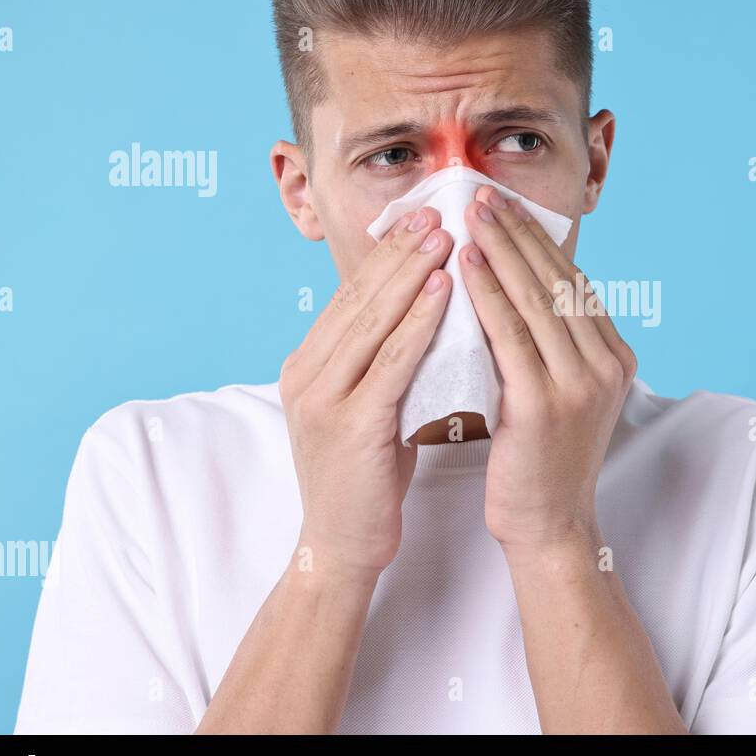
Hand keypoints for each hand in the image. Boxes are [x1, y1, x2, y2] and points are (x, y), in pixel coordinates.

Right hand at [278, 208, 452, 580]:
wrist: (341, 546)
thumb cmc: (366, 477)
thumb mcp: (369, 406)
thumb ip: (384, 362)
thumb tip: (427, 313)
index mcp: (308, 364)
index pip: (353, 294)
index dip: (389, 253)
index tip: (424, 217)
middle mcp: (307, 372)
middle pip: (360, 296)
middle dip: (402, 249)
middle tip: (440, 209)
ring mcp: (323, 397)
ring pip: (373, 319)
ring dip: (413, 271)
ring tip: (448, 234)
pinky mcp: (350, 424)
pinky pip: (391, 361)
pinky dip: (419, 321)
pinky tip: (445, 292)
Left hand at [460, 185, 636, 550]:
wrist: (549, 526)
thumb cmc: (542, 460)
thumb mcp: (559, 392)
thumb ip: (550, 346)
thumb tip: (515, 289)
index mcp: (615, 357)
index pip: (573, 282)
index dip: (537, 240)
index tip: (504, 205)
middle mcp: (607, 365)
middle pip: (557, 281)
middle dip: (518, 232)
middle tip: (482, 192)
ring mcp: (581, 384)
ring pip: (536, 299)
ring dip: (501, 249)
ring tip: (470, 213)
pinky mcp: (547, 404)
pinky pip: (510, 335)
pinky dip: (487, 293)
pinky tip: (465, 264)